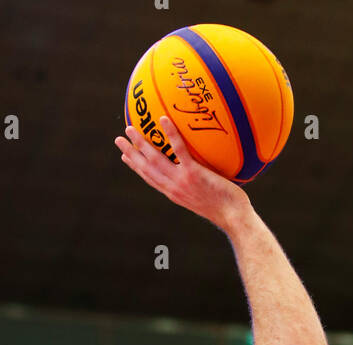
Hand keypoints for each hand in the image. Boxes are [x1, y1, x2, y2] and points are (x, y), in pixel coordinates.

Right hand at [114, 115, 248, 229]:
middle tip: (119, 140)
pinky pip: (179, 150)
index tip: (126, 158)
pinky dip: (170, 134)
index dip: (137, 168)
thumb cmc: (228, 209)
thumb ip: (201, 185)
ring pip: (155, 159)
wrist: (234, 218)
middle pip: (146, 168)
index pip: (151, 179)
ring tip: (130, 128)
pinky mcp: (193, 174)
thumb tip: (206, 172)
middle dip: (131, 154)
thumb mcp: (208, 198)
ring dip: (141, 143)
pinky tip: (163, 119)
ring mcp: (182, 181)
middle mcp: (174, 188)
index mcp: (175, 194)